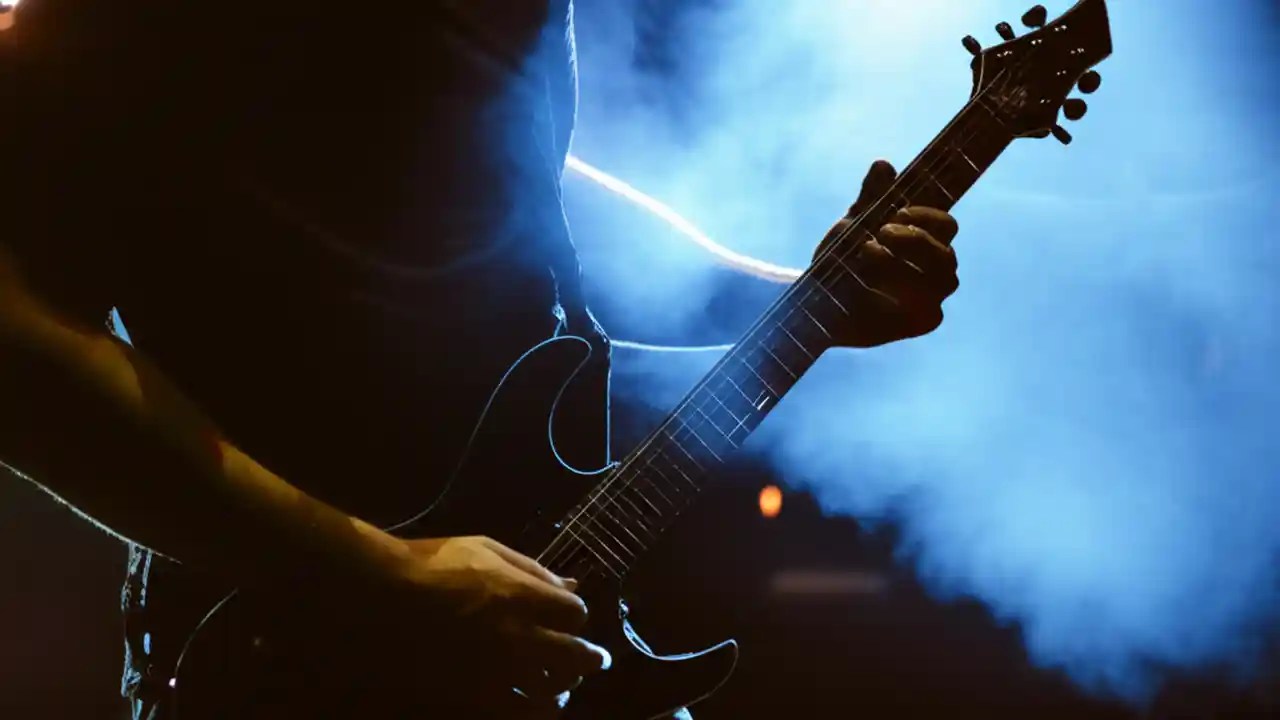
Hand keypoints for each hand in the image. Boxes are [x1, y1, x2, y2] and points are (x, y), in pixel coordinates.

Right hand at [383, 535, 609, 716]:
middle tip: (596, 661)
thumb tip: (571, 583)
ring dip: (563, 687)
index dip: (575, 614)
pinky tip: (534, 706)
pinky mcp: (475, 696)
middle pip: (575, 655)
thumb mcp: (486, 550)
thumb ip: (532, 569)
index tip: (569, 615)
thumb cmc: (433, 564)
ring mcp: (499, 671)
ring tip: (563, 688)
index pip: (575, 612)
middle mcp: (521, 637)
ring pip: (552, 690)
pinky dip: (533, 710)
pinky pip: (519, 712)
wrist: (381, 599)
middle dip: (589, 657)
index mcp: (525, 596)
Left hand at [813, 160, 959, 347]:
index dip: (926, 217)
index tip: (897, 213)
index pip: (946, 225)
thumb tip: (883, 165)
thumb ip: (868, 198)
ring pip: (941, 282)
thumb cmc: (840, 259)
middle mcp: (936, 270)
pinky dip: (900, 298)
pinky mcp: (921, 322)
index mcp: (926, 240)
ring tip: (867, 255)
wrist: (816, 299)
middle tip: (881, 232)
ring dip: (904, 266)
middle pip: (947, 255)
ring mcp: (932, 298)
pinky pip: (927, 312)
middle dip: (916, 241)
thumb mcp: (851, 225)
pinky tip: (871, 289)